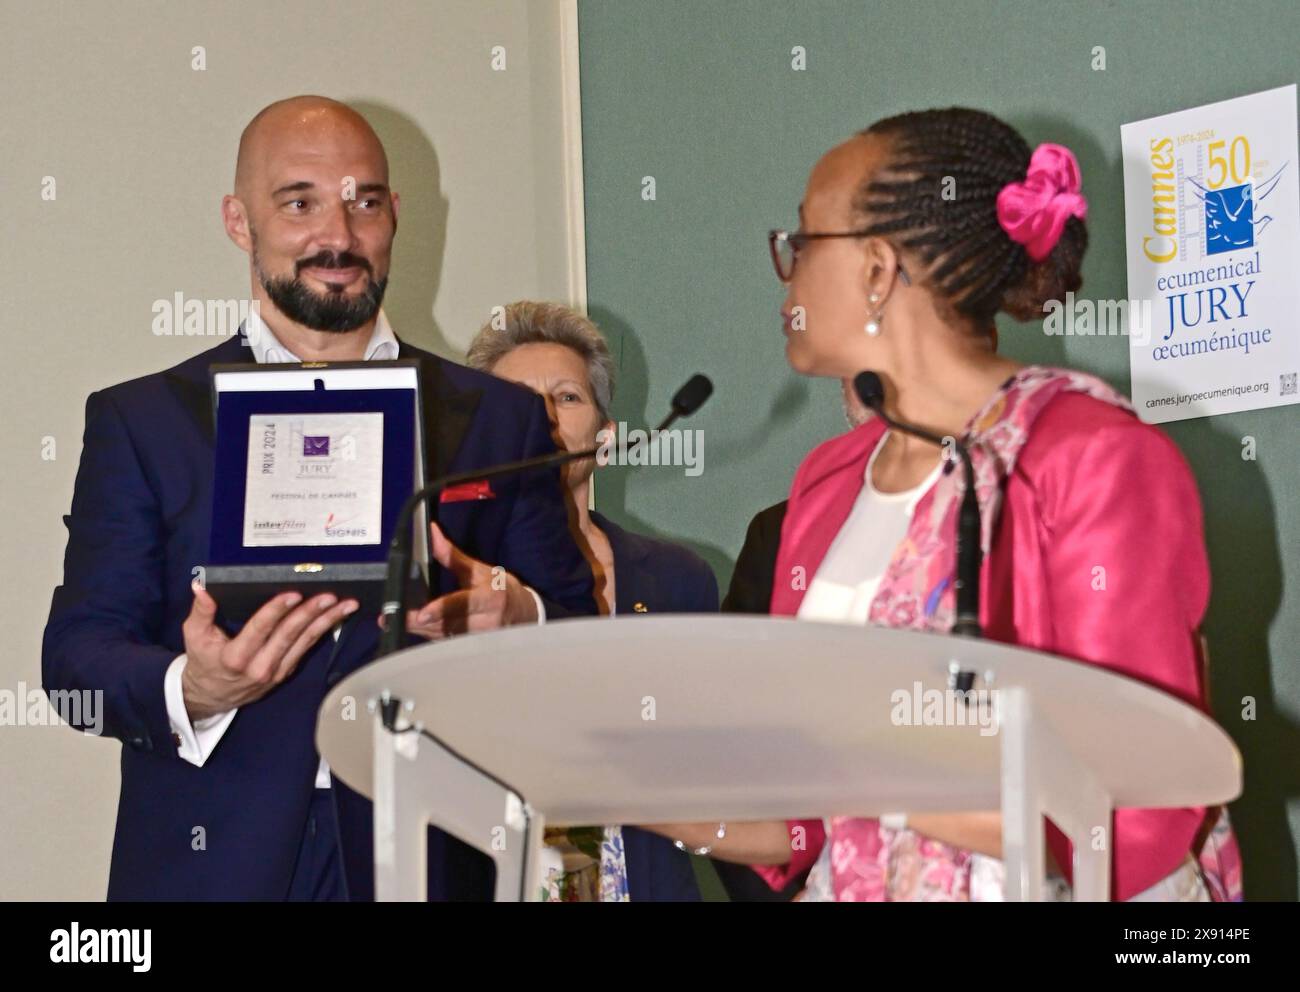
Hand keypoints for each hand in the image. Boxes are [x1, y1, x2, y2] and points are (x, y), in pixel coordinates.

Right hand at [181, 583, 358, 720]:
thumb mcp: (194, 636)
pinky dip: (322, 632)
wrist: (211, 696)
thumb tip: (201, 587)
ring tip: (345, 605)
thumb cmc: (204, 661)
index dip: (277, 611)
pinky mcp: (286, 672)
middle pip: (289, 635)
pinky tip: (336, 617)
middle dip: (311, 613)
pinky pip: (306, 648)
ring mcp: (276, 671)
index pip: (260, 629)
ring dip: (326, 622)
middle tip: (329, 596)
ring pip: (304, 642)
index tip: (293, 595)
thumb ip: (200, 611)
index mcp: (236, 657)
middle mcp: (259, 667)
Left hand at [394, 521, 537, 639]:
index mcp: (490, 598)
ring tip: (392, 621)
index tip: (422, 614)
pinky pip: (442, 642)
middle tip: (390, 617)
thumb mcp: (479, 569)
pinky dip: (424, 634)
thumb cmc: (500, 589)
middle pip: (445, 624)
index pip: (463, 605)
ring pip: (441, 636)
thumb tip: (431, 533)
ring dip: (416, 629)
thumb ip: (451, 555)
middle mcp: (485, 622)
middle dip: (417, 622)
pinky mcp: (468, 647)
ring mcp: (477, 639)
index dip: (441, 609)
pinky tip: (410, 627)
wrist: (522, 614)